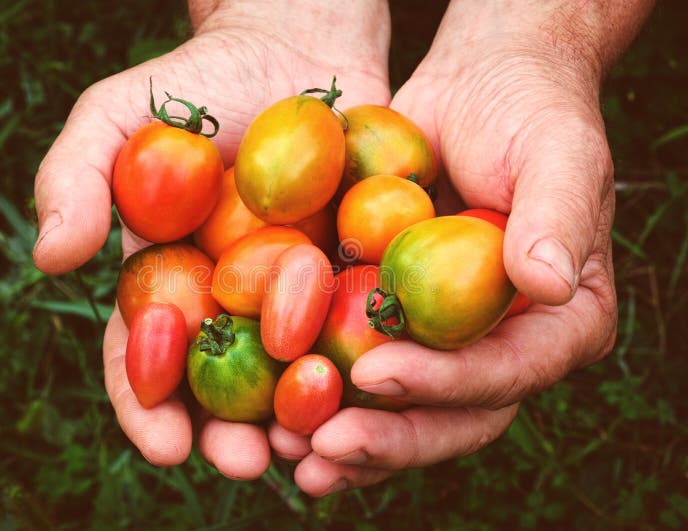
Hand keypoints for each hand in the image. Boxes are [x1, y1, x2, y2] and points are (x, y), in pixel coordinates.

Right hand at [32, 0, 389, 478]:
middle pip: (222, 385)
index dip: (146, 407)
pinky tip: (374, 391)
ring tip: (308, 448)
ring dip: (298, 419)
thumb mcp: (117, 115)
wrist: (295, 48)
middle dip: (227, 432)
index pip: (144, 358)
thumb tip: (52, 258)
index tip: (163, 445)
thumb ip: (75, 178)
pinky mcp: (358, 274)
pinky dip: (364, 364)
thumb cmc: (198, 82)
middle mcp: (229, 303)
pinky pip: (361, 328)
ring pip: (294, 373)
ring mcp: (297, 295)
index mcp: (166, 284)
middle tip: (242, 462)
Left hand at [270, 0, 652, 494]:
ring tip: (291, 454)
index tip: (376, 375)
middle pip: (455, 414)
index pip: (510, 372)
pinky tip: (277, 421)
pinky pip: (362, 370)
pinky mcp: (396, 320)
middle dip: (390, 436)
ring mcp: (447, 339)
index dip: (447, 384)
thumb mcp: (556, 151)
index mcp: (559, 323)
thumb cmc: (528, 111)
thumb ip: (557, 216)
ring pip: (405, 410)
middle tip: (323, 449)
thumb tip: (549, 283)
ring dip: (350, 439)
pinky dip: (322, 396)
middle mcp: (504, 345)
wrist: (475, 88)